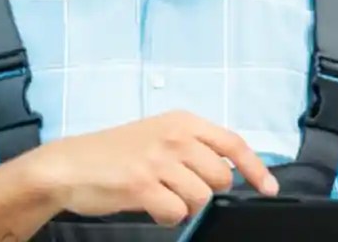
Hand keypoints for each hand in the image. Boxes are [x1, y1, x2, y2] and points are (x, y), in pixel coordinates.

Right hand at [27, 110, 278, 226]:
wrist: (68, 165)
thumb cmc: (112, 153)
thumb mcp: (156, 135)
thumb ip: (192, 146)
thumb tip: (230, 169)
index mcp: (180, 121)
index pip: (233, 143)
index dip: (257, 169)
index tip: (269, 188)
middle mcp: (173, 137)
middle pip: (221, 177)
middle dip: (205, 190)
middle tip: (178, 187)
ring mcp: (158, 161)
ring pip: (201, 198)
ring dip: (183, 205)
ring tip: (158, 194)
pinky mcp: (142, 186)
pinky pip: (176, 213)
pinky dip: (166, 216)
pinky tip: (148, 205)